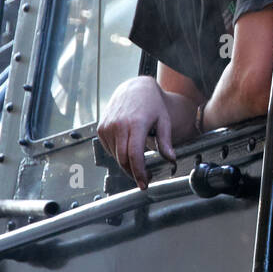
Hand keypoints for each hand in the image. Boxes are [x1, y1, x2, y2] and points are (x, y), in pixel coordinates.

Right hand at [97, 75, 173, 189]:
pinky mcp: (101, 128)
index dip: (139, 172)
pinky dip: (118, 154)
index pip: (135, 155)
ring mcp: (108, 127)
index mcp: (135, 124)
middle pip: (123, 159)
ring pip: (116, 156)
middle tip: (145, 177)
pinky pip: (109, 149)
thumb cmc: (151, 104)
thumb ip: (165, 141)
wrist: (134, 88)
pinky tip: (128, 149)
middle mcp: (119, 125)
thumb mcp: (163, 120)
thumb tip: (171, 159)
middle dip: (133, 172)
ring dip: (126, 164)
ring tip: (139, 162)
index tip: (144, 184)